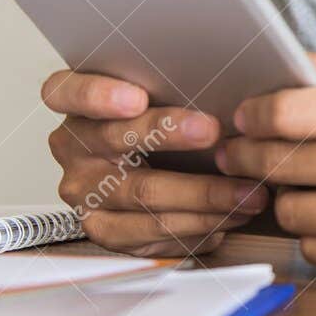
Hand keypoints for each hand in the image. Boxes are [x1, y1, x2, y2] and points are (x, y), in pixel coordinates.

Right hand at [42, 70, 268, 256]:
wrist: (145, 181)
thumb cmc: (160, 127)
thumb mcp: (160, 99)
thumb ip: (173, 87)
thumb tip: (232, 84)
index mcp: (79, 105)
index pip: (67, 91)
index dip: (98, 94)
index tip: (135, 98)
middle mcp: (73, 148)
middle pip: (115, 140)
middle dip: (170, 134)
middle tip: (214, 133)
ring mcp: (85, 192)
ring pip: (144, 193)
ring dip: (204, 194)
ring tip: (249, 191)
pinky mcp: (106, 229)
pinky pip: (154, 231)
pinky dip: (200, 224)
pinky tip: (232, 215)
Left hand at [216, 56, 315, 279]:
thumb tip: (268, 68)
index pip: (286, 113)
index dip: (252, 116)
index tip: (243, 118)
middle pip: (277, 164)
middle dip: (248, 156)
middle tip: (238, 152)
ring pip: (288, 211)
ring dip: (288, 199)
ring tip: (306, 186)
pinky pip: (312, 249)